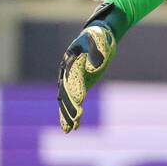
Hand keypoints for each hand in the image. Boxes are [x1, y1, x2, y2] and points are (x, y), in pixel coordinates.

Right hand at [57, 6, 118, 132]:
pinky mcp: (77, 85)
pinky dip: (71, 114)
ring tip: (69, 129)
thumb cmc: (98, 36)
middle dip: (70, 106)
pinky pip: (72, 101)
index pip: (71, 77)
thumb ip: (97, 49)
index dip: (74, 89)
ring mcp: (71, 79)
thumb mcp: (99, 38)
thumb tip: (93, 67)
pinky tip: (72, 127)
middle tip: (75, 119)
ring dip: (67, 114)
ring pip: (66, 99)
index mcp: (70, 59)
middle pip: (66, 91)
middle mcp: (67, 71)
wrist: (96, 36)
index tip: (79, 99)